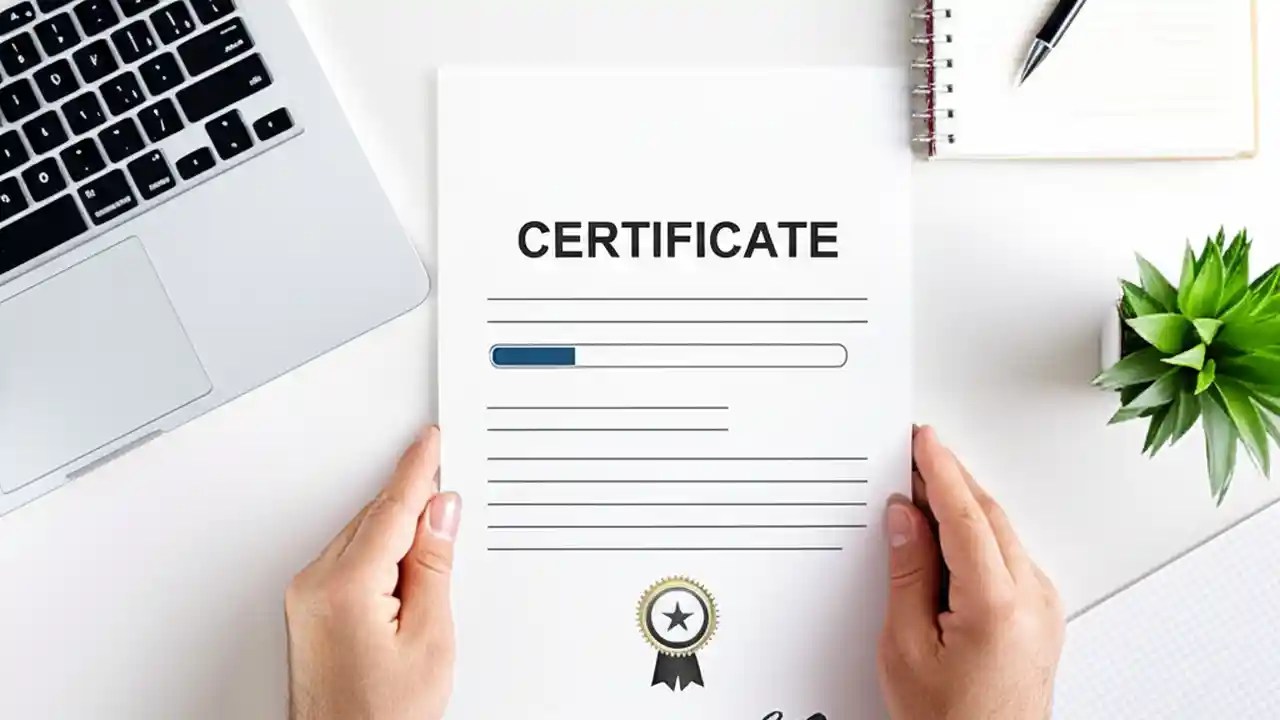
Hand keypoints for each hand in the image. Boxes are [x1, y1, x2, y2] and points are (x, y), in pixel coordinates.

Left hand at [285, 427, 461, 719]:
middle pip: (374, 520)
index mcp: (345, 588)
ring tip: (436, 558)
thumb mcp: (429, 639)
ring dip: (397, 533)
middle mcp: (314, 586)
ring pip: (361, 539)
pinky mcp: (308, 611)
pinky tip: (406, 574)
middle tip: (452, 496)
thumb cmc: (382, 718)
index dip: (418, 471)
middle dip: (414, 506)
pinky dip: (379, 555)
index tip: (431, 442)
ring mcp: (306, 599)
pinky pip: (348, 560)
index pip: (391, 511)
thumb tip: (440, 514)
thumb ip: (434, 567)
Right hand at [877, 426, 1064, 719]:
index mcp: (997, 605)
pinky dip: (979, 535)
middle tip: (912, 457)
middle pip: (989, 517)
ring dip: (964, 508)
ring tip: (920, 495)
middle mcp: (1033, 601)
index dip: (940, 471)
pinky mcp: (1041, 617)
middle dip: (950, 481)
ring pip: (1002, 534)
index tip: (923, 440)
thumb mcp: (907, 647)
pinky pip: (1010, 556)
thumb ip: (907, 574)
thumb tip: (906, 518)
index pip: (966, 516)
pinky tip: (949, 536)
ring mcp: (1043, 608)